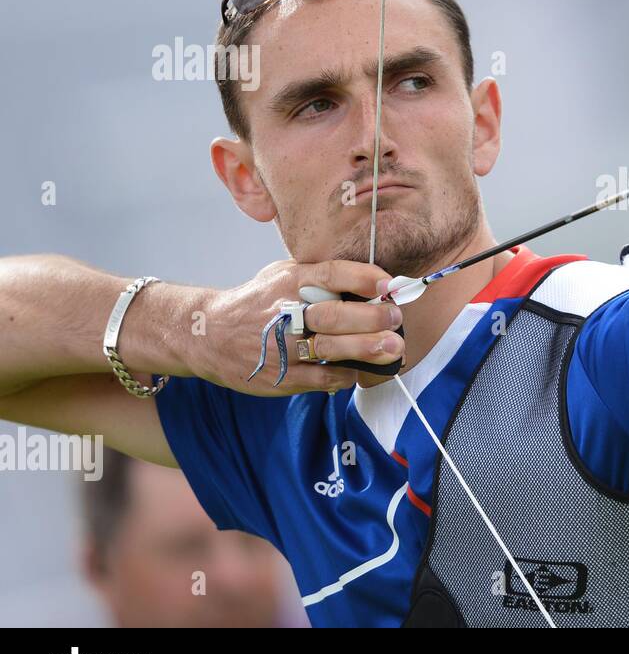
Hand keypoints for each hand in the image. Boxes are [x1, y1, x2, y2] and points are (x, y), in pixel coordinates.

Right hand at [200, 260, 404, 395]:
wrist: (207, 334)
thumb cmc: (257, 302)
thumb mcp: (281, 275)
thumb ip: (319, 276)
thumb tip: (372, 280)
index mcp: (289, 281)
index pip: (331, 275)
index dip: (364, 278)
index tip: (388, 285)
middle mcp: (285, 311)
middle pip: (335, 315)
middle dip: (373, 318)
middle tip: (396, 319)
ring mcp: (282, 346)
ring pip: (331, 349)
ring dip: (367, 349)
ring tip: (393, 348)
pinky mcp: (280, 376)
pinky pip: (322, 378)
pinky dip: (346, 374)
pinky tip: (361, 369)